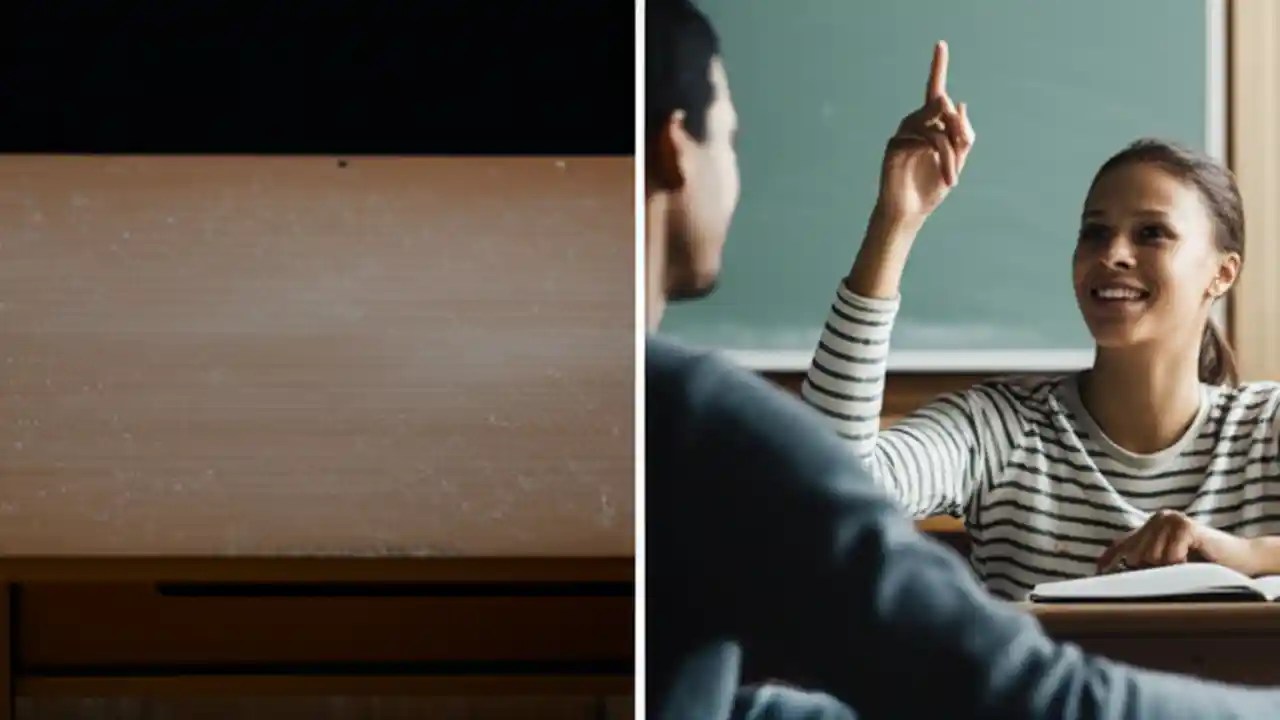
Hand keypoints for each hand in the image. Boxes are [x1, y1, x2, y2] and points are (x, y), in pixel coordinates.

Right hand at [875, 41, 975, 225]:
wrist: (910, 214)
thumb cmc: (931, 188)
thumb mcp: (957, 161)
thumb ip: (962, 134)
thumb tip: (961, 104)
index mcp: (930, 125)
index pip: (934, 91)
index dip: (937, 67)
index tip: (941, 44)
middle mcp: (915, 124)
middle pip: (943, 109)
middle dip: (959, 132)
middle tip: (963, 154)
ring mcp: (903, 134)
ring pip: (936, 128)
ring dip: (950, 153)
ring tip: (953, 178)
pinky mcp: (894, 146)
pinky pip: (925, 140)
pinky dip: (942, 159)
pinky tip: (945, 177)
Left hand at [1097, 510, 1254, 574]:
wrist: (1241, 558)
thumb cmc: (1204, 563)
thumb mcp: (1169, 562)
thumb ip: (1147, 561)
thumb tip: (1112, 573)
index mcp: (1151, 526)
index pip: (1123, 543)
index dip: (1110, 558)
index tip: (1098, 573)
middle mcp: (1158, 518)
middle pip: (1136, 555)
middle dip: (1152, 570)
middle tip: (1177, 567)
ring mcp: (1171, 520)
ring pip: (1152, 558)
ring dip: (1170, 568)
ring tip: (1187, 564)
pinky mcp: (1185, 526)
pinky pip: (1170, 557)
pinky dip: (1182, 564)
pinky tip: (1194, 560)